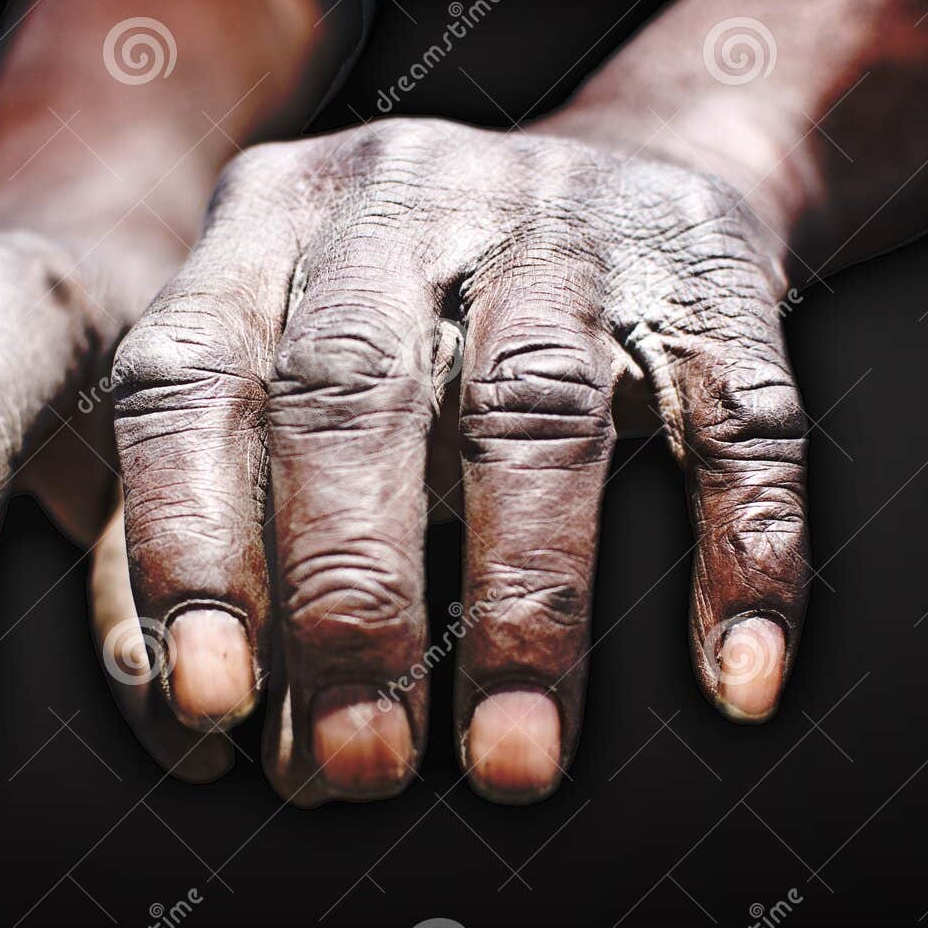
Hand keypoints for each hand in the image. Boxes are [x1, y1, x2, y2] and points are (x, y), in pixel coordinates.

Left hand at [114, 118, 808, 805]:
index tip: (211, 703)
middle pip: (352, 393)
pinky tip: (732, 683)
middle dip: (349, 597)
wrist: (639, 162)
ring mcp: (566, 223)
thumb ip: (229, 515)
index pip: (191, 380)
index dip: (187, 540)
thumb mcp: (291, 365)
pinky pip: (739, 415)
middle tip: (359, 765)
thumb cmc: (418, 325)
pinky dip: (740, 550)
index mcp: (266, 227)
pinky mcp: (713, 264)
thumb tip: (223, 734)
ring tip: (515, 765)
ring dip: (525, 603)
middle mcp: (404, 203)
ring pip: (538, 411)